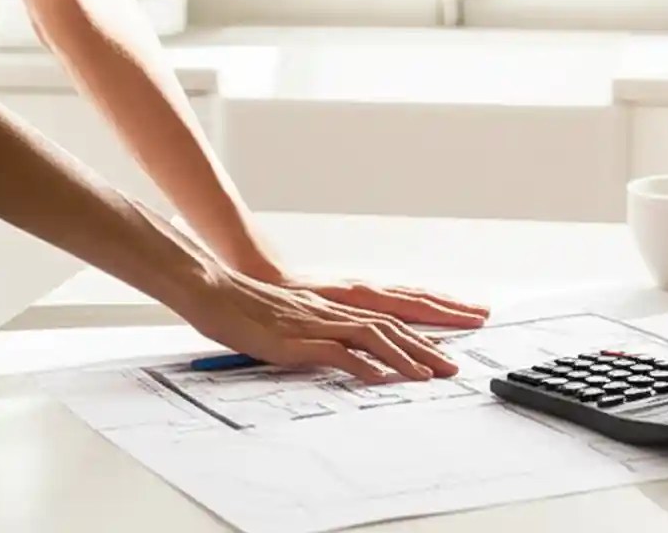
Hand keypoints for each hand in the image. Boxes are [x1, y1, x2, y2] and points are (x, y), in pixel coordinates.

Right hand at [166, 267, 463, 383]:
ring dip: (404, 356)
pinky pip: (337, 351)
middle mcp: (334, 310)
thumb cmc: (246, 308)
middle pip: (391, 325)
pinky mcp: (297, 339)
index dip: (420, 332)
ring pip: (373, 336)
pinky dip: (362, 364)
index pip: (389, 317)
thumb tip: (340, 354)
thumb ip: (316, 334)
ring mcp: (317, 322)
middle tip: (453, 367)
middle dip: (427, 347)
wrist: (214, 290)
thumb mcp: (290, 320)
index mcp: (335, 306)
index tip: (444, 350)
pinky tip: (380, 377)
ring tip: (428, 376)